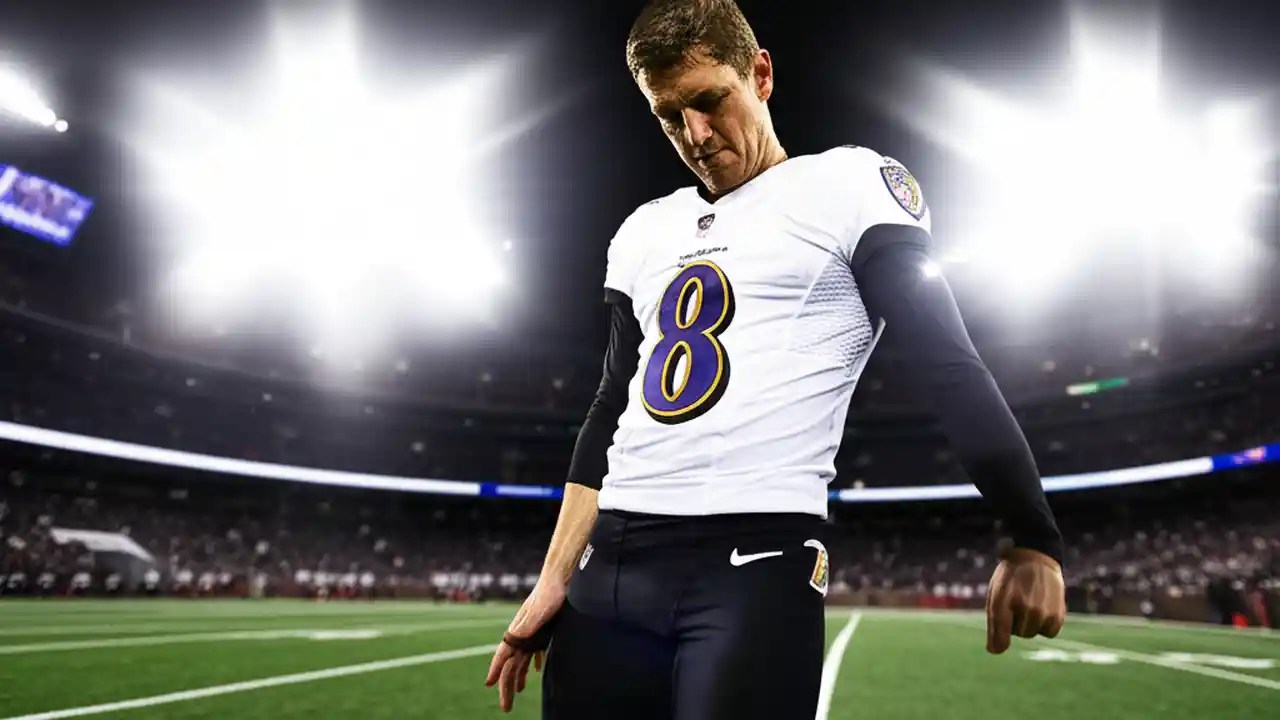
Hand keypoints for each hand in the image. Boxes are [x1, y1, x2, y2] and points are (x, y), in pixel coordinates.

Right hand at [484, 581, 566, 712]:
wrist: (559, 578)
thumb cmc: (548, 594)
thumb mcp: (537, 612)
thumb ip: (526, 626)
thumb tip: (513, 640)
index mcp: (517, 631)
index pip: (503, 656)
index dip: (496, 672)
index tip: (490, 686)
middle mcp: (521, 634)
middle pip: (511, 664)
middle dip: (507, 686)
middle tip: (506, 707)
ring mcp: (532, 632)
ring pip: (522, 660)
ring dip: (518, 677)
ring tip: (517, 692)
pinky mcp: (543, 629)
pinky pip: (535, 651)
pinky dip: (534, 662)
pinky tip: (536, 669)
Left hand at [985, 547, 1065, 653]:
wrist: (1035, 557)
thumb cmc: (1011, 579)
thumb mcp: (996, 594)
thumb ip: (994, 623)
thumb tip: (994, 651)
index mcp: (1003, 601)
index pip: (1000, 633)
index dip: (997, 643)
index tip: (994, 647)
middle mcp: (1024, 607)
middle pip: (1017, 634)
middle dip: (1015, 622)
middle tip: (1017, 603)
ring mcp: (1042, 611)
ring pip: (1033, 633)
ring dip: (1030, 623)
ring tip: (1030, 602)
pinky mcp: (1058, 614)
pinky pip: (1049, 632)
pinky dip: (1045, 625)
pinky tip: (1043, 608)